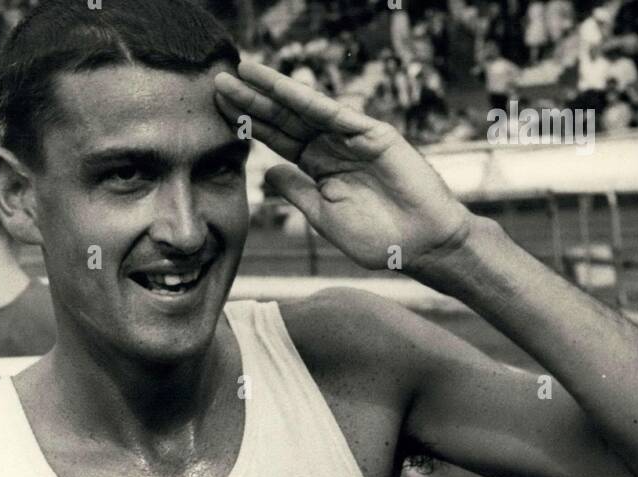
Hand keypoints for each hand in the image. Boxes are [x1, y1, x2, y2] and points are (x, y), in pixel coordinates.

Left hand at [214, 59, 471, 276]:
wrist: (419, 244)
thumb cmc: (377, 238)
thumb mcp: (324, 217)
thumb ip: (297, 191)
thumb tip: (266, 172)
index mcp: (317, 169)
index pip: (276, 141)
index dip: (249, 125)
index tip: (218, 111)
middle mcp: (330, 148)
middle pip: (283, 119)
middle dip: (251, 101)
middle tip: (217, 81)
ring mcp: (349, 138)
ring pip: (303, 110)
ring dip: (272, 91)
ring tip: (242, 72)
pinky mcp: (370, 133)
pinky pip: (332, 113)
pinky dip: (307, 99)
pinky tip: (280, 87)